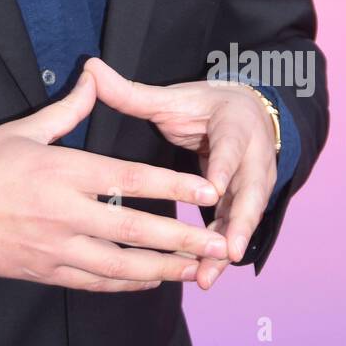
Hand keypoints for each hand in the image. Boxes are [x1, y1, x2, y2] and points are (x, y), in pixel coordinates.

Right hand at [0, 73, 228, 291]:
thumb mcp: (23, 129)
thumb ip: (68, 109)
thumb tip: (94, 76)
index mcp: (64, 171)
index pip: (130, 178)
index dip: (172, 186)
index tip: (207, 191)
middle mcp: (66, 213)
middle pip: (136, 229)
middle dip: (183, 238)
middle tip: (220, 243)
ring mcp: (57, 248)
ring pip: (121, 265)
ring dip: (164, 268)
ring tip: (198, 269)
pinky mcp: (47, 272)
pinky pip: (96, 283)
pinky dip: (128, 284)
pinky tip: (152, 280)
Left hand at [81, 57, 278, 289]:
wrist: (247, 115)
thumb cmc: (204, 107)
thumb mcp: (173, 98)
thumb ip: (133, 92)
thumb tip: (90, 68)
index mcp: (235, 125)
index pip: (230, 146)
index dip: (223, 167)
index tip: (213, 189)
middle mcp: (253, 157)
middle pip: (250, 192)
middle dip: (239, 222)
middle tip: (227, 250)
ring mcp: (256, 183)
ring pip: (245, 219)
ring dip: (227, 247)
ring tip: (206, 276)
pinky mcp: (248, 204)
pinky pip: (235, 230)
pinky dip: (221, 253)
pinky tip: (202, 276)